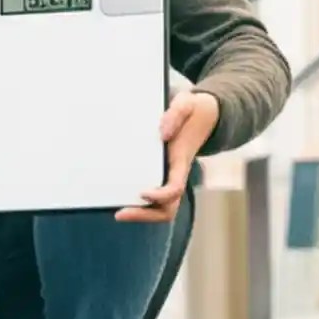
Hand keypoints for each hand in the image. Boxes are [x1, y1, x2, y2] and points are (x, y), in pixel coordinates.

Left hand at [115, 91, 219, 222]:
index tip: (142, 193)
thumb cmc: (191, 111)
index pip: (175, 187)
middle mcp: (175, 174)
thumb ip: (176, 114)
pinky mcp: (160, 174)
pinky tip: (117, 198)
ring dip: (140, 214)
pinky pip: (152, 199)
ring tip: (116, 212)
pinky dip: (138, 204)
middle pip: (167, 208)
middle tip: (119, 214)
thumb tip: (162, 133)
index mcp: (181, 160)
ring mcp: (168, 177)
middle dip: (145, 215)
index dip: (161, 195)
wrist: (202, 115)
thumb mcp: (186, 103)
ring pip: (159, 208)